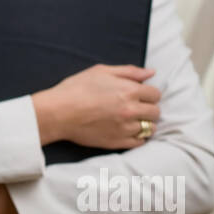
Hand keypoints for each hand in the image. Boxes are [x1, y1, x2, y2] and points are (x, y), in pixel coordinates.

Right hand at [32, 64, 159, 149]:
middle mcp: (131, 110)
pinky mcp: (117, 142)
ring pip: (149, 128)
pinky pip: (139, 142)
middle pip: (155, 112)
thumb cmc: (76, 88)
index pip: (155, 94)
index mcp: (129, 91)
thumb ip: (129, 71)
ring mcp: (125, 128)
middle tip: (136, 107)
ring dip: (144, 123)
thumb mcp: (101, 71)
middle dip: (148, 108)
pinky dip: (137, 137)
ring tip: (131, 119)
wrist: (58, 112)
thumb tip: (151, 73)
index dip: (148, 93)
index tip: (140, 94)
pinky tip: (127, 130)